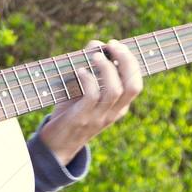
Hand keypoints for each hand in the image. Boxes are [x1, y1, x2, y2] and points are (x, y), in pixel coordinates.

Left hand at [39, 39, 142, 165]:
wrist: (55, 146)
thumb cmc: (69, 114)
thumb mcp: (84, 93)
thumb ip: (91, 71)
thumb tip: (95, 45)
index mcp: (118, 108)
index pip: (136, 84)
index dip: (131, 62)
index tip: (117, 45)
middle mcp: (112, 113)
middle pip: (132, 86)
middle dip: (126, 61)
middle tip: (112, 45)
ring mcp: (98, 117)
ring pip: (114, 90)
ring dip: (106, 68)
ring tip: (94, 56)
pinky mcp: (81, 118)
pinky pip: (91, 97)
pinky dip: (88, 80)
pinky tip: (79, 71)